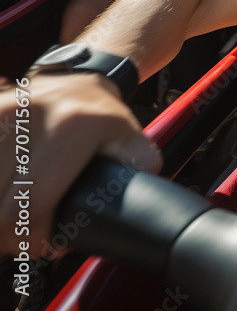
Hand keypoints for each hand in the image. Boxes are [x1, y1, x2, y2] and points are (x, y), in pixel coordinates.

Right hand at [0, 73, 160, 256]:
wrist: (74, 78)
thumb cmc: (100, 115)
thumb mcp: (130, 139)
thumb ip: (140, 168)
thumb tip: (135, 204)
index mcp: (71, 126)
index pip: (31, 206)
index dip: (33, 238)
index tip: (46, 242)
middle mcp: (28, 116)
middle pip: (2, 208)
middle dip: (13, 231)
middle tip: (32, 231)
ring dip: (2, 210)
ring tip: (22, 209)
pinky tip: (9, 191)